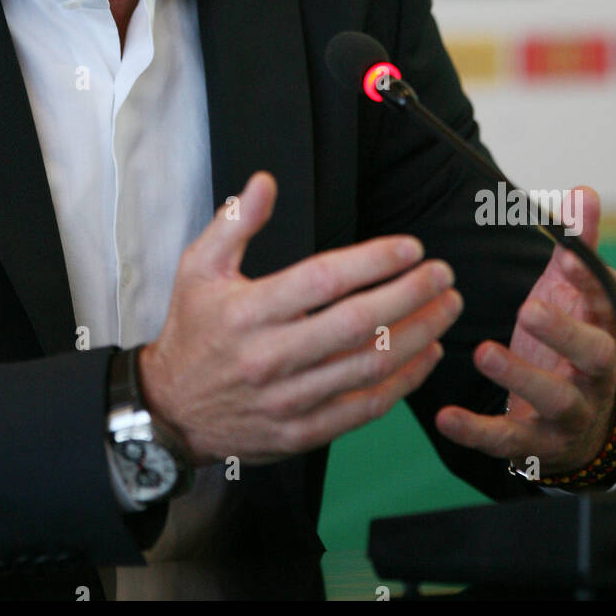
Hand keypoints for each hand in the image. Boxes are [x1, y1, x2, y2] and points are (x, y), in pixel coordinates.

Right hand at [139, 172, 463, 465]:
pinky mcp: (301, 432)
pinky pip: (363, 408)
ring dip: (418, 334)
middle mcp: (270, 356)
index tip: (409, 248)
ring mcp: (288, 398)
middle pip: (356, 323)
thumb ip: (234, 223)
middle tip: (442, 274)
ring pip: (368, 365)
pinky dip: (402, 383)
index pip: (323, 281)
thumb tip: (264, 183)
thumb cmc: (192, 330)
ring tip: (445, 307)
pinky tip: (426, 356)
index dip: (373, 262)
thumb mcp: (197, 267)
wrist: (171, 409)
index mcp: (248, 311)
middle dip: (410, 294)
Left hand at [435, 185, 615, 478]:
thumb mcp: (573, 295)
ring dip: (520, 376)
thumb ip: (578, 247)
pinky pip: (510, 439)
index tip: (569, 257)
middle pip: (595, 354)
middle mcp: (595, 375)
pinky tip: (447, 417)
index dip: (590, 281)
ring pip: (555, 400)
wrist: (578, 429)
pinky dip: (478, 430)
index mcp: (603, 330)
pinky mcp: (537, 445)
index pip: (607, 303)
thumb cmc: (570, 345)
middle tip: (529, 308)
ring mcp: (569, 413)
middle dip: (564, 332)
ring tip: (483, 352)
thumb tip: (585, 192)